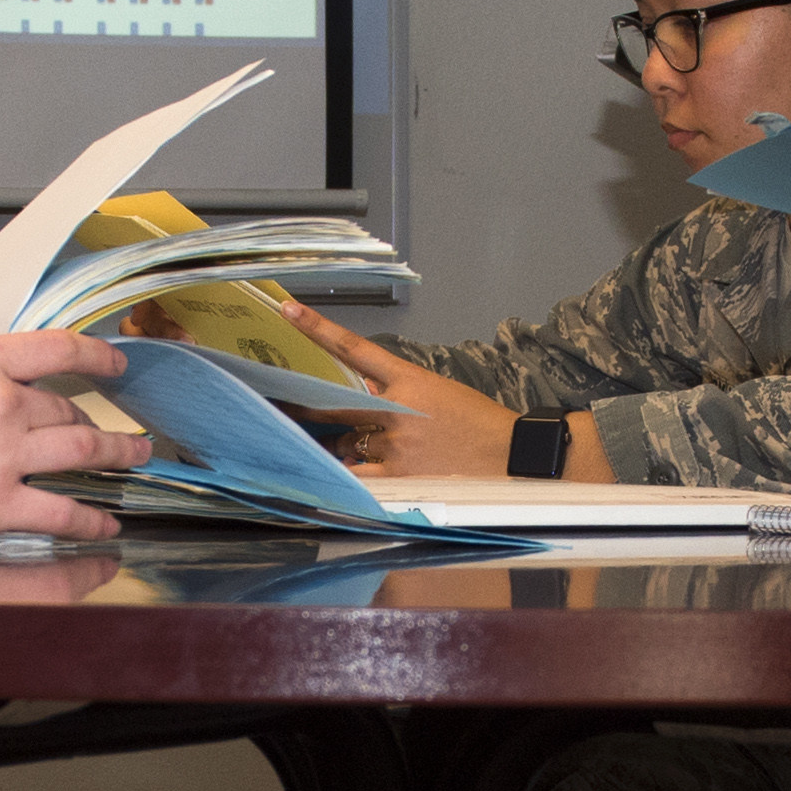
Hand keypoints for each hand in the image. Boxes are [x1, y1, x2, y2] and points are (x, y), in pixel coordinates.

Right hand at [0, 329, 148, 546]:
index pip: (56, 349)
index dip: (94, 356)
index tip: (113, 362)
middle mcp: (0, 401)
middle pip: (67, 409)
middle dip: (95, 421)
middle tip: (111, 431)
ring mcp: (4, 453)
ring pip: (82, 452)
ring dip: (117, 456)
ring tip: (134, 459)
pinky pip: (61, 512)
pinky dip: (90, 521)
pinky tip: (104, 527)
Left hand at [282, 308, 569, 479]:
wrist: (512, 458)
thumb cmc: (479, 422)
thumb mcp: (439, 392)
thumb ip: (399, 391)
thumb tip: (365, 397)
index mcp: (408, 381)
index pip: (354, 349)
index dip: (317, 328)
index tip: (288, 311)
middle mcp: (395, 412)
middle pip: (333, 403)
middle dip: (304, 403)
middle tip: (278, 400)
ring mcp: (394, 447)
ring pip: (344, 444)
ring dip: (339, 446)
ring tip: (342, 450)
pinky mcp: (399, 479)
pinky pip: (358, 478)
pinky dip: (349, 476)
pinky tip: (342, 480)